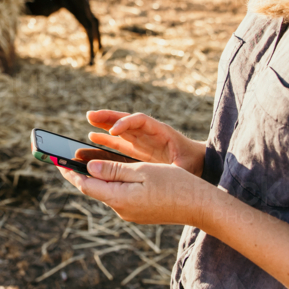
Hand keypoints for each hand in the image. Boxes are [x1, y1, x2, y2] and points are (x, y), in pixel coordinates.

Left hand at [58, 160, 211, 226]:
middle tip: (66, 159)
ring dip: (97, 177)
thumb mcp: (142, 172)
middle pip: (94, 189)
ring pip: (107, 192)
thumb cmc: (175, 185)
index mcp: (119, 199)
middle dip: (80, 173)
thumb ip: (114, 170)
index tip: (56, 161)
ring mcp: (131, 213)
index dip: (70, 172)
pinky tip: (112, 172)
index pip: (86, 185)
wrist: (201, 207)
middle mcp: (121, 210)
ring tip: (86, 161)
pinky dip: (111, 182)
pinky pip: (119, 195)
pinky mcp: (140, 213)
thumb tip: (89, 167)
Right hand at [87, 110, 206, 176]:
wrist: (199, 163)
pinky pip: (120, 142)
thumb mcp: (184, 167)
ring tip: (89, 120)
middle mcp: (149, 133)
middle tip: (90, 115)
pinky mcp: (138, 149)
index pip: (140, 121)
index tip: (113, 131)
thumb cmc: (193, 164)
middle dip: (109, 117)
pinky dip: (107, 139)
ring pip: (120, 129)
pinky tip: (92, 137)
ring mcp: (143, 140)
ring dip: (104, 124)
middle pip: (126, 120)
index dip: (126, 124)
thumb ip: (172, 168)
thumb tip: (161, 173)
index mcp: (161, 132)